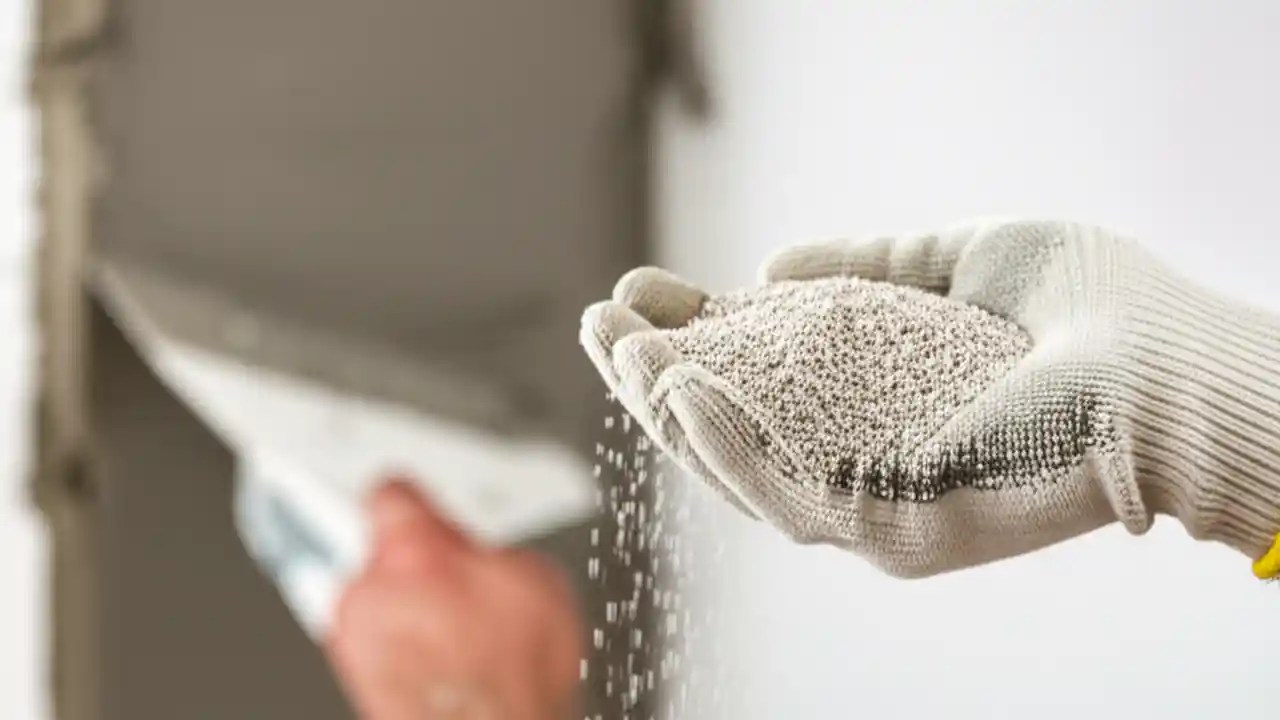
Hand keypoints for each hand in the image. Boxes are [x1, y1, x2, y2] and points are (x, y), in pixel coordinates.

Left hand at [324, 480, 581, 718]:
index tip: (411, 501)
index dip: (411, 502)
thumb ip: (486, 551)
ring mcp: (355, 638)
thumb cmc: (512, 671)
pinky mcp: (355, 674)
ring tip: (456, 636)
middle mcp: (371, 590)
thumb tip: (478, 554)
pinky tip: (442, 663)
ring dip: (408, 611)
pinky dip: (403, 648)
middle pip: (386, 555)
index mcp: (414, 551)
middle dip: (419, 567)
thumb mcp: (533, 579)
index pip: (390, 495)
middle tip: (458, 589)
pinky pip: (378, 643)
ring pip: (380, 603)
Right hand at [581, 219, 1279, 576]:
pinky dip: (732, 450)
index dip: (691, 338)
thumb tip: (765, 272)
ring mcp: (883, 506)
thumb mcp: (956, 262)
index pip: (759, 381)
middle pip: (735, 433)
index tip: (640, 292)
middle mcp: (868, 462)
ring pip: (745, 475)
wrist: (1174, 361)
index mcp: (877, 404)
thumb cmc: (1092, 310)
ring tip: (618, 350)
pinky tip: (683, 392)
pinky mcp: (904, 533)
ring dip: (671, 414)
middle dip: (657, 378)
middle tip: (601, 321)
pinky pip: (797, 498)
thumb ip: (865, 268)